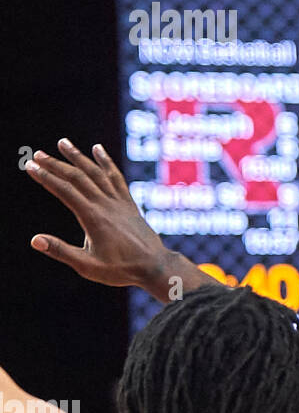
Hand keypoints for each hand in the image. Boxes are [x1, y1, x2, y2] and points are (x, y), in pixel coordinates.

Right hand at [25, 139, 172, 288]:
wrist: (154, 266)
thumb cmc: (121, 270)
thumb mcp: (87, 266)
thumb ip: (61, 251)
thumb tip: (35, 239)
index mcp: (93, 218)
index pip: (65, 191)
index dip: (46, 177)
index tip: (30, 166)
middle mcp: (106, 205)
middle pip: (78, 178)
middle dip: (56, 164)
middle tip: (37, 154)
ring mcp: (119, 202)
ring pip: (96, 173)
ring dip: (78, 157)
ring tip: (63, 143)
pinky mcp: (128, 203)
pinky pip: (116, 177)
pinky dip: (105, 162)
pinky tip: (97, 149)